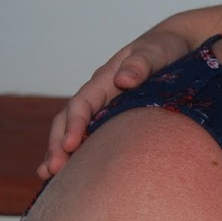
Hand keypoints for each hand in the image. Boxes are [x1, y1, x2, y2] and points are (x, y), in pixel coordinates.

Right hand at [36, 27, 190, 178]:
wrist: (174, 45)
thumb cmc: (164, 48)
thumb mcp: (155, 52)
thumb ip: (140, 64)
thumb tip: (123, 79)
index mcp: (104, 80)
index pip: (82, 104)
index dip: (74, 125)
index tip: (70, 146)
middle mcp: (98, 95)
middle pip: (68, 120)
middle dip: (57, 144)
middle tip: (51, 170)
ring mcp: (103, 108)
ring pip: (73, 130)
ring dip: (59, 151)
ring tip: (47, 176)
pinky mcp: (113, 119)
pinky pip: (92, 137)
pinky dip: (79, 154)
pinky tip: (69, 174)